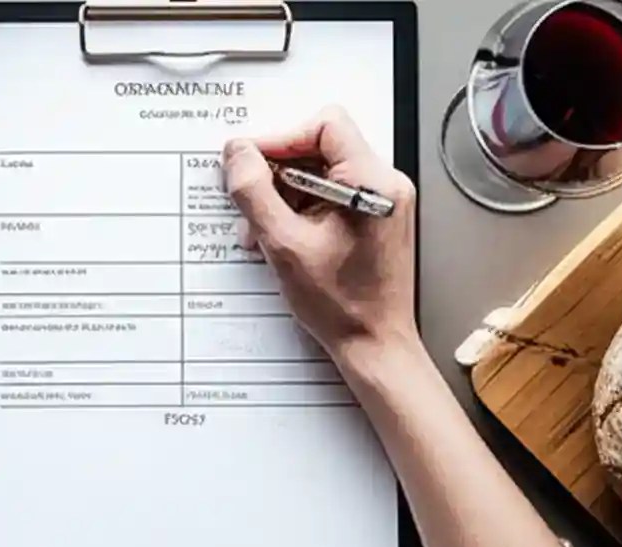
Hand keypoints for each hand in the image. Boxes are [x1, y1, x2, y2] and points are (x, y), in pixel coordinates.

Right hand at [222, 105, 418, 367]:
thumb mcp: (284, 245)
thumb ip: (255, 192)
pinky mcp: (372, 219)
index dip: (280, 139)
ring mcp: (380, 202)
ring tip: (262, 231)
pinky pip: (329, 197)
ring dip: (283, 197)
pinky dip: (299, 212)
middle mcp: (384, 185)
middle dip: (277, 174)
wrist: (374, 345)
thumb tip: (238, 154)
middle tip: (250, 202)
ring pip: (320, 175)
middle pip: (320, 148)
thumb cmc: (343, 305)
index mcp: (372, 182)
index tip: (250, 163)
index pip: (324, 126)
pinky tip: (281, 239)